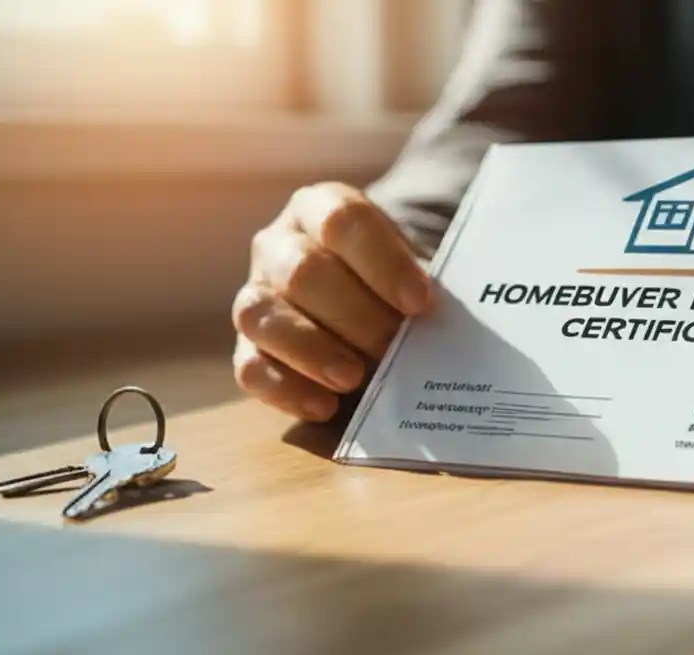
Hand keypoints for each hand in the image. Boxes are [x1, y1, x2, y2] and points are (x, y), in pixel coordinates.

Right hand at [232, 183, 430, 420]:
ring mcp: (255, 295)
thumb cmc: (392, 284)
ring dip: (311, 349)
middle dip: (353, 314)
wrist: (365, 306)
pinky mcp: (245, 347)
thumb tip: (447, 326)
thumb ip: (420, 290)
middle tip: (393, 346)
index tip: (419, 301)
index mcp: (321, 209)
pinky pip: (250, 368)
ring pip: (262, 316)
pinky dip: (286, 389)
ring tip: (353, 378)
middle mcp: (279, 246)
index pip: (343, 221)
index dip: (382, 261)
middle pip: (303, 271)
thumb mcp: (409, 272)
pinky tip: (324, 406)